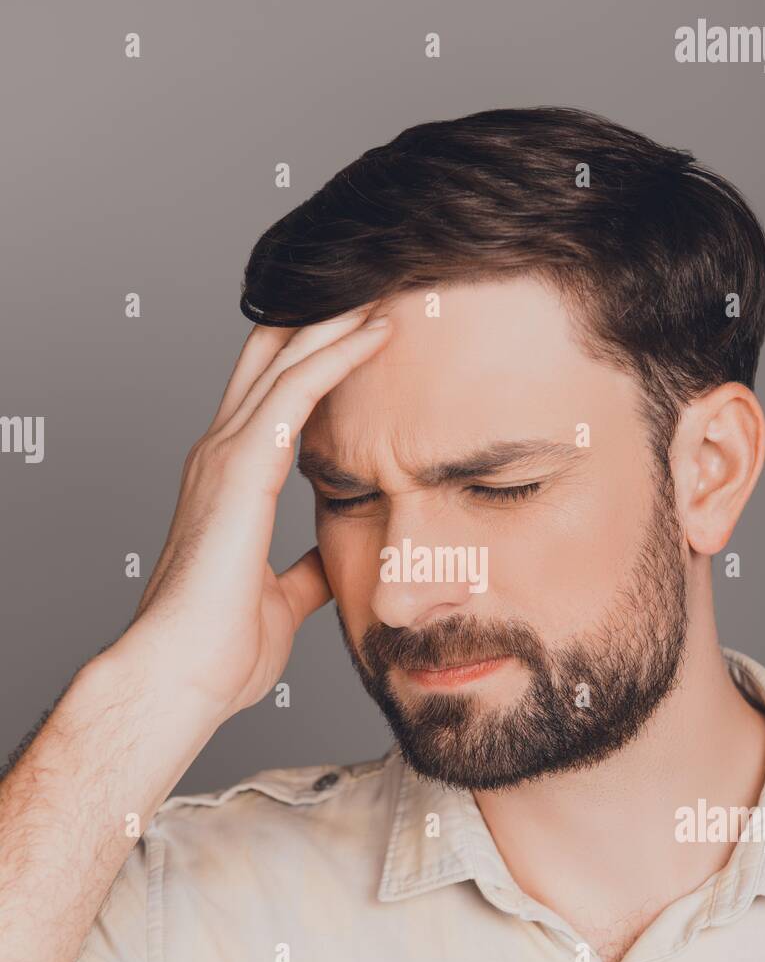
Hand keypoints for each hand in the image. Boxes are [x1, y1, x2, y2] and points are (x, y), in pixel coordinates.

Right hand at [115, 303, 391, 725]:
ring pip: (285, 359)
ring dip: (337, 320)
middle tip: (377, 284)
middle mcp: (221, 454)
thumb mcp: (280, 598)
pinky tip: (376, 332)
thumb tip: (333, 566)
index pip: (272, 395)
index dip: (312, 354)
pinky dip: (337, 356)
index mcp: (230, 480)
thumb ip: (304, 572)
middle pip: (273, 357)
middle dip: (323, 318)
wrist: (180, 677)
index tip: (365, 328)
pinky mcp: (239, 468)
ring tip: (387, 288)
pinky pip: (296, 392)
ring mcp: (225, 456)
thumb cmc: (218, 649)